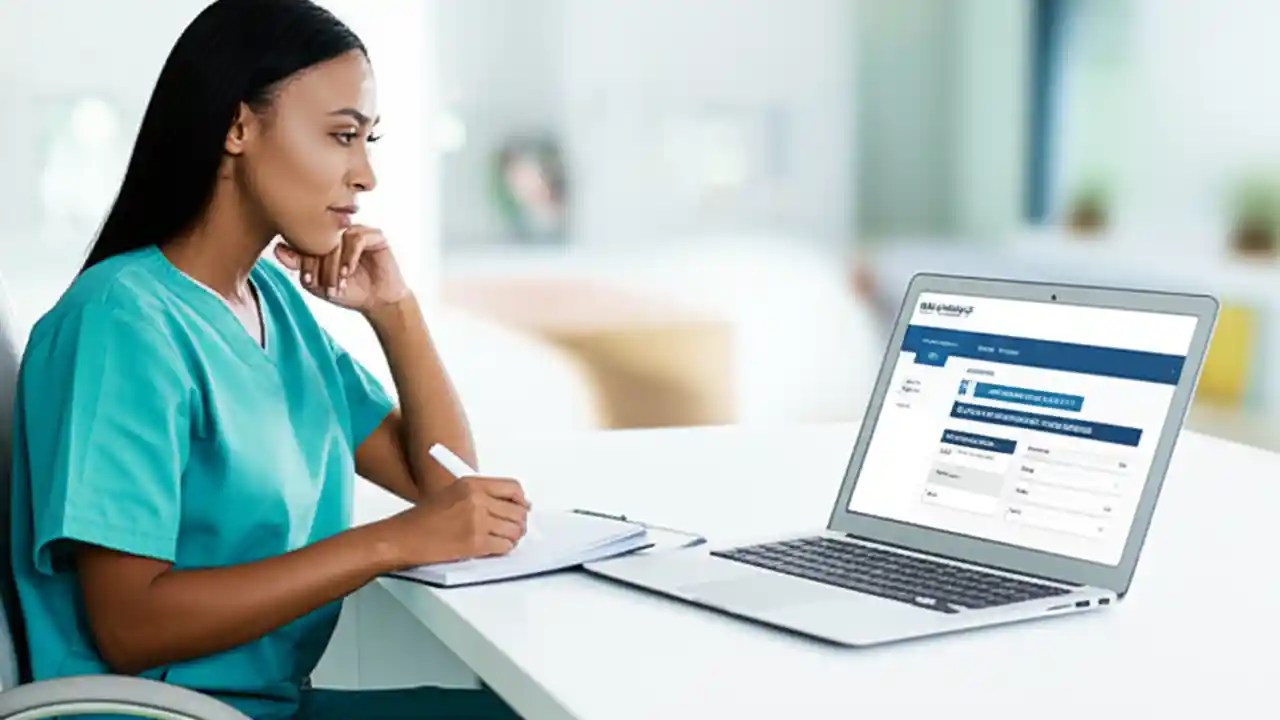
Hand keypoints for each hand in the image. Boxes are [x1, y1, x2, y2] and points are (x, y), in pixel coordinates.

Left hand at [274, 225, 409, 313]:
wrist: (377, 302)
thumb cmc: (349, 291)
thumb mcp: (317, 282)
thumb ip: (298, 265)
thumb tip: (277, 248)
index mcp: (324, 239)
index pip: (306, 238)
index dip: (304, 260)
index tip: (309, 281)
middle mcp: (339, 232)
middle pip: (320, 237)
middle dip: (320, 264)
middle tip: (324, 285)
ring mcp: (357, 231)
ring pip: (338, 238)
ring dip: (336, 263)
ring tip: (339, 281)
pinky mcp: (375, 235)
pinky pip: (357, 238)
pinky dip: (350, 256)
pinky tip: (349, 271)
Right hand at [379, 476, 530, 567]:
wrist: (404, 538)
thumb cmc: (423, 519)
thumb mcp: (453, 494)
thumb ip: (480, 496)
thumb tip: (508, 505)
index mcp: (471, 484)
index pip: (513, 488)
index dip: (521, 501)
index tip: (522, 508)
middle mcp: (477, 500)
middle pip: (518, 511)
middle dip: (519, 523)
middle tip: (515, 529)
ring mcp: (477, 521)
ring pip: (514, 530)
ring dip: (513, 538)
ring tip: (503, 540)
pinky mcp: (475, 543)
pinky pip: (504, 546)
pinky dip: (504, 549)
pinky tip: (495, 548)